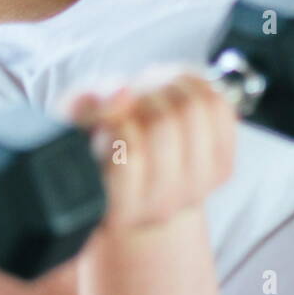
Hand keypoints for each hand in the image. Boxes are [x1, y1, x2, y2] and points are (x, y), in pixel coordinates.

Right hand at [59, 64, 236, 233]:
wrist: (132, 178)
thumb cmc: (95, 148)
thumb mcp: (71, 127)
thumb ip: (85, 106)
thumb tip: (122, 92)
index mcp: (116, 208)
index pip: (128, 151)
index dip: (116, 119)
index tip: (107, 115)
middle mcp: (159, 207)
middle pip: (163, 122)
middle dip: (143, 95)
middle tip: (130, 98)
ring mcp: (196, 189)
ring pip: (194, 108)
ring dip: (169, 86)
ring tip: (150, 93)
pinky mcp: (222, 169)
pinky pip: (219, 106)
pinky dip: (195, 86)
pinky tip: (173, 93)